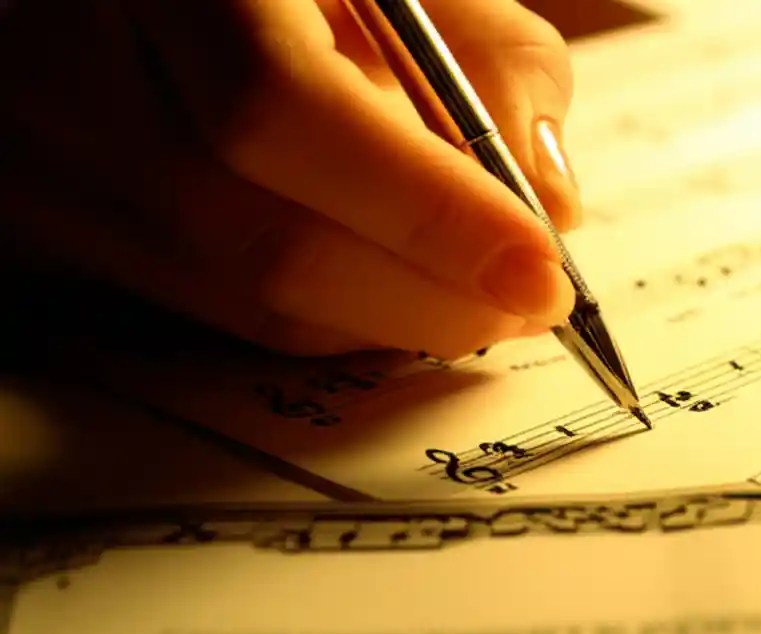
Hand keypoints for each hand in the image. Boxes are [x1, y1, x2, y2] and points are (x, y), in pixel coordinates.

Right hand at [0, 0, 581, 357]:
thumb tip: (549, 205)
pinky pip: (217, 310)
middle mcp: (76, 69)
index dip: (425, 207)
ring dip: (391, 315)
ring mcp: (50, 164)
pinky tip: (390, 284)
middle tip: (532, 301)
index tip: (539, 264)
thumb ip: (491, 58)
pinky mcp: (54, 231)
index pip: (280, 111)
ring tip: (478, 293)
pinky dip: (329, 312)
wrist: (159, 0)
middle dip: (432, 295)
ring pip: (245, 297)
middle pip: (266, 241)